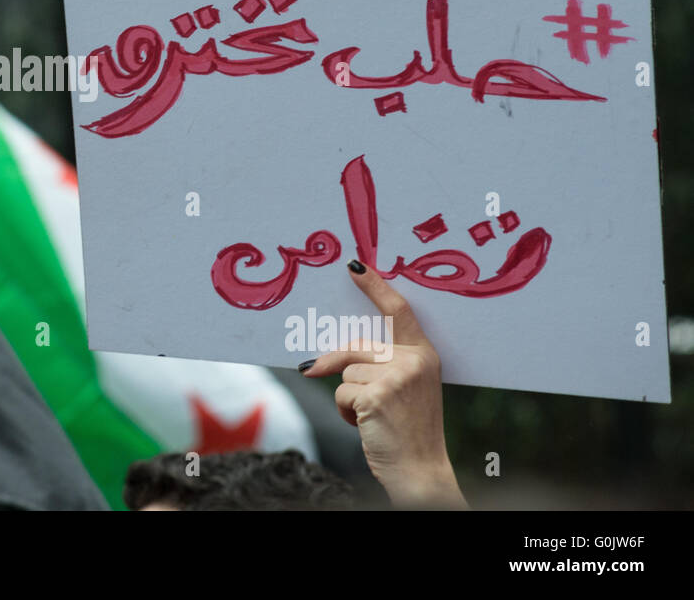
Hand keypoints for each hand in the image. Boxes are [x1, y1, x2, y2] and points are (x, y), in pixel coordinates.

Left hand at [301, 260, 466, 508]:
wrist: (421, 470)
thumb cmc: (408, 430)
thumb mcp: (404, 388)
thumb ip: (383, 364)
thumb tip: (329, 358)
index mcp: (425, 354)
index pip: (399, 311)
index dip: (375, 286)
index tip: (353, 265)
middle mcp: (414, 361)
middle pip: (355, 347)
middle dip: (332, 363)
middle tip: (310, 369)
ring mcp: (397, 376)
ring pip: (345, 372)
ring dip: (348, 397)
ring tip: (372, 416)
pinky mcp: (378, 394)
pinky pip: (341, 393)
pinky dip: (345, 412)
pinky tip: (366, 425)